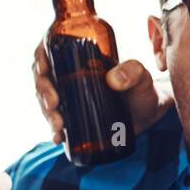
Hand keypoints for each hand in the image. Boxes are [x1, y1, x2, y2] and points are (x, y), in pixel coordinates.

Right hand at [33, 38, 173, 142]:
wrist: (149, 112)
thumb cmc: (143, 88)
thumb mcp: (141, 76)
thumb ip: (133, 71)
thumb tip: (113, 79)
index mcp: (79, 57)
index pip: (50, 51)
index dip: (40, 58)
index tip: (43, 71)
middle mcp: (70, 77)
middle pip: (44, 79)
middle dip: (43, 92)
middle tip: (53, 103)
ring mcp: (71, 98)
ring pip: (47, 102)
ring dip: (47, 113)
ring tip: (59, 125)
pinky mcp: (75, 118)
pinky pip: (58, 124)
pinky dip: (55, 131)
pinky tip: (57, 138)